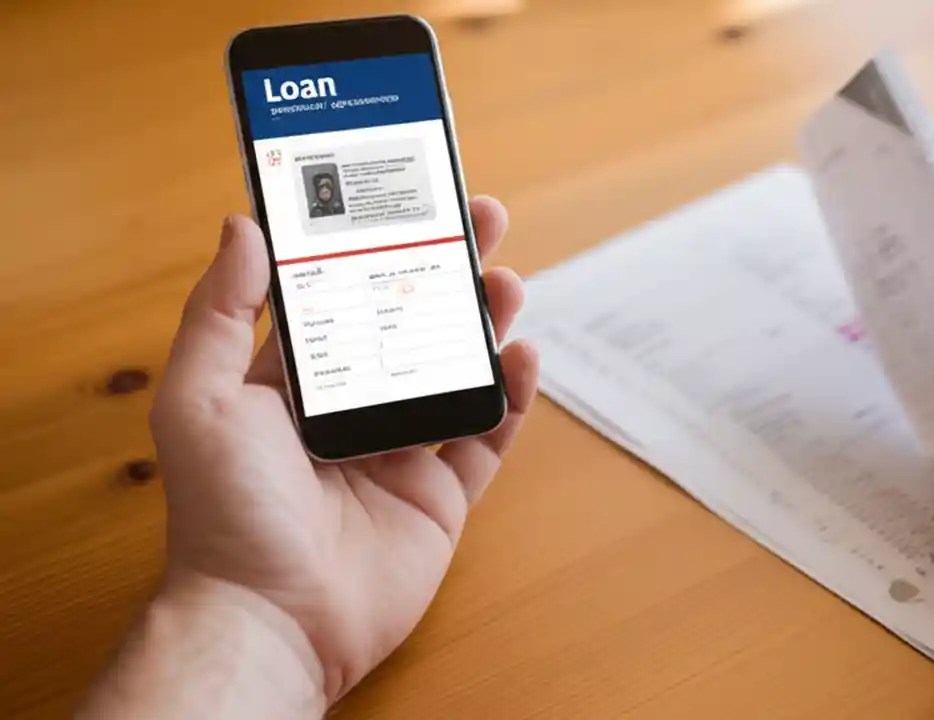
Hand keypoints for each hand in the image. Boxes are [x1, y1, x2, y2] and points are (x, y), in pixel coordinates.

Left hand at [89, 198, 537, 713]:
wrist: (273, 618)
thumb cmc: (223, 514)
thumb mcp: (200, 399)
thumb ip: (219, 312)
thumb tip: (242, 227)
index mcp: (297, 382)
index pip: (345, 296)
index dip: (378, 245)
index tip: (405, 199)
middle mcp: (353, 409)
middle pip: (414, 322)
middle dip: (449, 269)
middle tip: (482, 221)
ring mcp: (402, 450)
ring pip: (458, 370)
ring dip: (486, 321)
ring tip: (506, 282)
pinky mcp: (441, 494)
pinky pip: (488, 437)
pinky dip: (512, 396)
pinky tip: (523, 358)